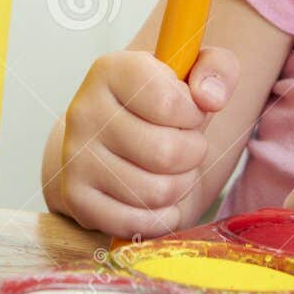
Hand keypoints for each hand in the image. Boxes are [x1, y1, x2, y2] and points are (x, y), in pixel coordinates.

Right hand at [55, 47, 238, 237]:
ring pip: (156, 192)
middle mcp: (85, 111)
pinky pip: (135, 223)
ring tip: (173, 169)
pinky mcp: (76, 198)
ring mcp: (75, 157)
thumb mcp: (194, 72)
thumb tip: (210, 98)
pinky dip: (161, 217)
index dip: (193, 114)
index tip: (188, 111)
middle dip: (193, 154)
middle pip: (167, 152)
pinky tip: (161, 199)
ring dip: (180, 185)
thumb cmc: (160, 102)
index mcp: (111, 71)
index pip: (169, 102)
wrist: (111, 136)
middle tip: (186, 145)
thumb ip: (217, 70)